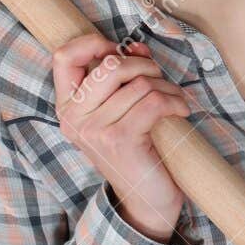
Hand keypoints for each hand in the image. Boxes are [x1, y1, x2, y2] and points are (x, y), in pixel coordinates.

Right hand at [53, 34, 192, 240]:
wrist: (145, 201)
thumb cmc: (136, 151)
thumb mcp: (122, 111)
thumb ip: (123, 77)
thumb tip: (136, 48)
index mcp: (68, 108)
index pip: (63, 57)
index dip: (93, 43)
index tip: (119, 51)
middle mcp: (74, 119)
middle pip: (110, 64)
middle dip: (144, 66)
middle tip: (159, 82)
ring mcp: (95, 130)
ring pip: (139, 83)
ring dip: (166, 87)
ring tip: (173, 101)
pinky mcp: (121, 139)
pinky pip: (154, 101)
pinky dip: (175, 101)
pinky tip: (181, 111)